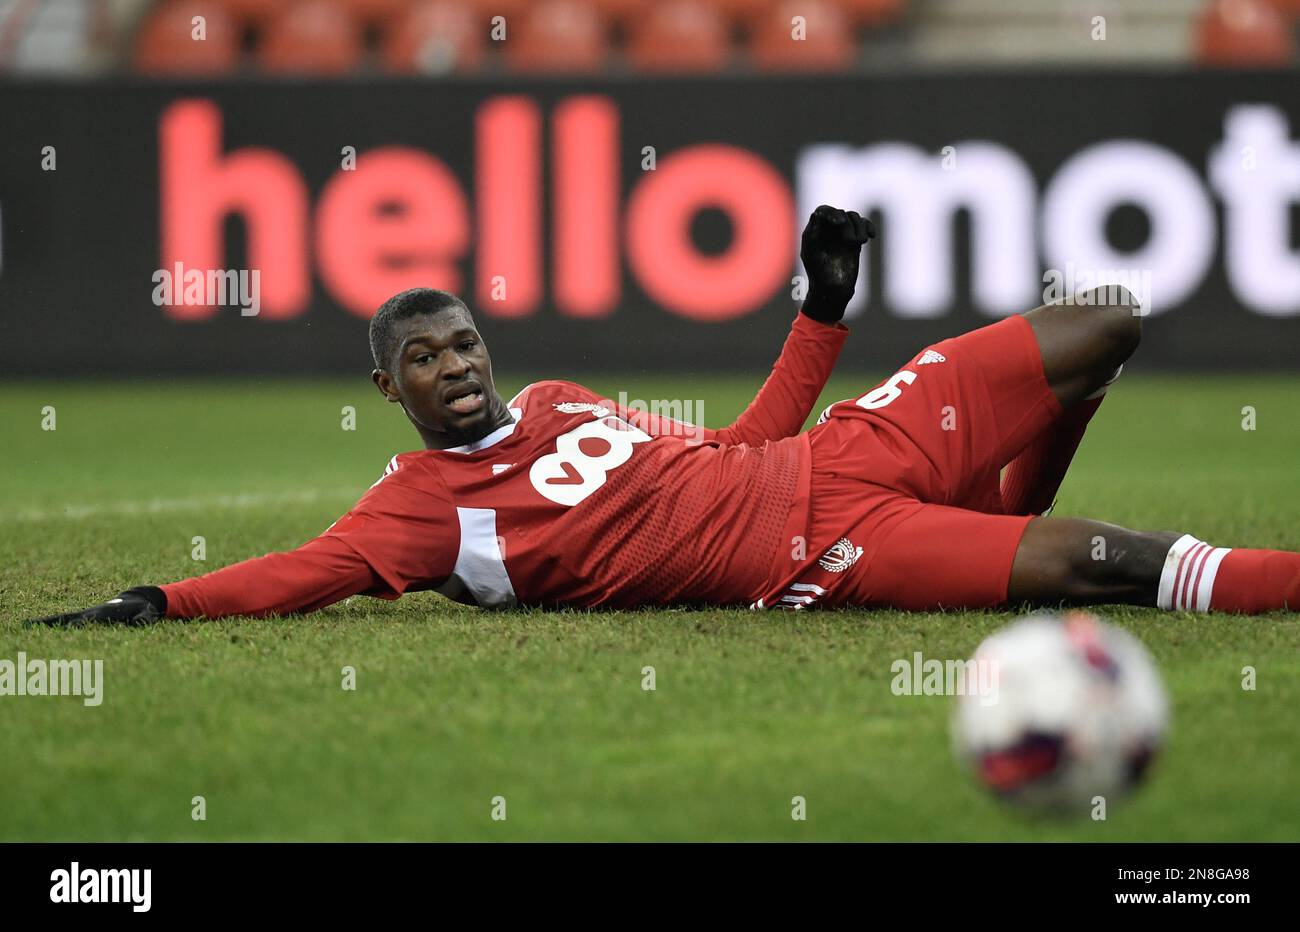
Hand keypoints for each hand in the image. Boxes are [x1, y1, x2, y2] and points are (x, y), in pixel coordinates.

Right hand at [26, 586, 166, 626]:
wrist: (139, 599)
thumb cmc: (143, 610)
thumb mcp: (146, 615)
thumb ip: (144, 619)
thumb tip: (139, 623)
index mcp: (104, 613)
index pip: (87, 620)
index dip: (77, 624)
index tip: (66, 628)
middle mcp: (91, 612)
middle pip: (69, 618)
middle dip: (53, 622)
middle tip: (30, 625)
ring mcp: (87, 614)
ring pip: (64, 618)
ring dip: (47, 622)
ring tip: (26, 625)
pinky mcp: (85, 617)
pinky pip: (66, 620)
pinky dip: (53, 623)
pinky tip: (37, 626)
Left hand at [799, 204, 874, 323]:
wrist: (832, 290)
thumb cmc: (818, 274)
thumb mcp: (812, 254)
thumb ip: (813, 235)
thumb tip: (816, 214)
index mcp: (815, 230)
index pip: (823, 211)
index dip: (831, 213)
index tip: (838, 222)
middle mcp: (829, 229)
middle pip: (841, 213)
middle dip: (847, 225)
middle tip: (848, 241)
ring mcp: (843, 234)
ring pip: (854, 217)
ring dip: (859, 227)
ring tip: (858, 243)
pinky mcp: (855, 240)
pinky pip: (864, 226)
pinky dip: (869, 227)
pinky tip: (871, 236)